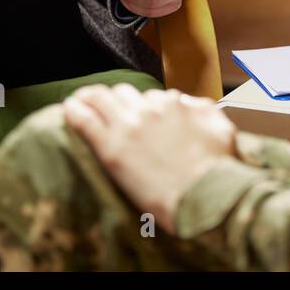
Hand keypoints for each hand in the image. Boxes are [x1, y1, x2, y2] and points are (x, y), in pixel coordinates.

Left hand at [63, 83, 238, 230]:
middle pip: (123, 93)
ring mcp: (128, 127)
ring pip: (100, 98)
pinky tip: (68, 107)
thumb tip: (189, 104)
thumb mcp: (221, 129)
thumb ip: (203, 109)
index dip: (146, 107)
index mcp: (174, 104)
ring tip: (83, 102)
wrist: (203, 196)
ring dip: (91, 98)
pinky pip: (84, 119)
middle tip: (110, 110)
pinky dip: (73, 110)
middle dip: (116, 99)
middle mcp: (148, 110)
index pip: (152, 96)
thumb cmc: (217, 169)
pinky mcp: (110, 148)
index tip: (143, 118)